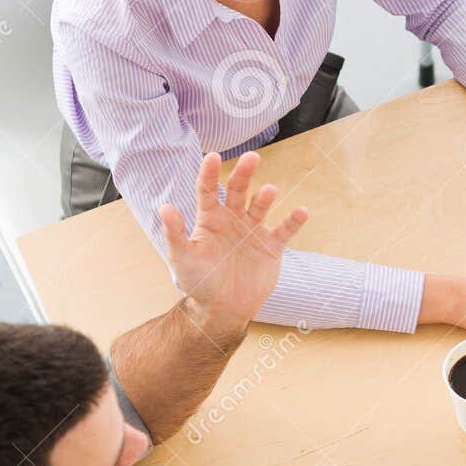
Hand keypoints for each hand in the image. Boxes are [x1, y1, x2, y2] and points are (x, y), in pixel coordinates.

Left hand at [159, 152, 307, 331]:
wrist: (224, 309)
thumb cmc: (199, 282)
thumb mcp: (182, 258)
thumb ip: (175, 233)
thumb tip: (164, 207)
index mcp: (210, 219)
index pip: (209, 189)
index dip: (210, 173)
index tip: (213, 156)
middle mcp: (233, 219)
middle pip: (239, 190)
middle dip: (244, 173)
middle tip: (252, 157)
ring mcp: (254, 231)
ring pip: (261, 206)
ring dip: (265, 197)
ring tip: (269, 191)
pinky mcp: (272, 246)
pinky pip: (285, 230)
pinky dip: (294, 221)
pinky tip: (301, 211)